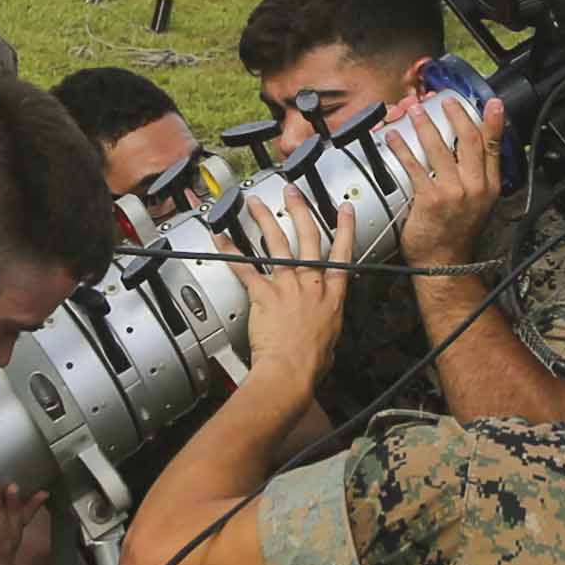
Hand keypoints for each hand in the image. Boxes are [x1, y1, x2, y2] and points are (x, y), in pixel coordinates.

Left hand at [228, 176, 348, 393]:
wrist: (291, 372)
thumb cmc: (310, 365)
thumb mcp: (330, 340)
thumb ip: (327, 324)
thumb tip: (324, 326)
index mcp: (332, 295)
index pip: (342, 254)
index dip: (345, 229)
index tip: (343, 209)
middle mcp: (310, 284)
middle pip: (308, 238)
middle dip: (301, 210)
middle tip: (293, 192)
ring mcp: (286, 286)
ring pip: (276, 243)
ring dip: (265, 219)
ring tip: (255, 202)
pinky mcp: (264, 293)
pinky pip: (244, 267)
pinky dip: (229, 252)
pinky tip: (220, 237)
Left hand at [395, 88, 505, 270]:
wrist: (443, 264)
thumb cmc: (455, 235)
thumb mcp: (477, 205)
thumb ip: (475, 179)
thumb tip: (465, 155)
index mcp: (489, 187)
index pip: (494, 147)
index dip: (494, 123)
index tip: (493, 103)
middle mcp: (474, 187)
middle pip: (468, 140)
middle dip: (456, 115)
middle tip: (444, 101)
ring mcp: (453, 192)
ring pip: (439, 148)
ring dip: (425, 124)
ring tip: (415, 110)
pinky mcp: (430, 199)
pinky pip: (415, 167)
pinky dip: (402, 149)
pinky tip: (393, 138)